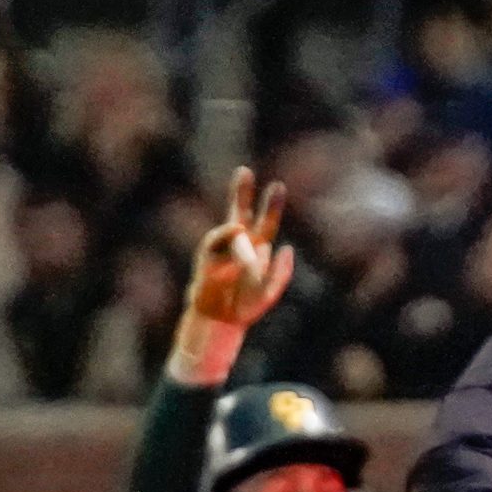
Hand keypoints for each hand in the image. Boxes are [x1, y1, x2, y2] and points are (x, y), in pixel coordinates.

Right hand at [184, 167, 293, 328]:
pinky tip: (235, 234)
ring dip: (237, 230)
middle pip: (239, 213)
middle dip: (240, 193)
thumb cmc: (245, 305)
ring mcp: (218, 250)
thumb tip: (286, 247)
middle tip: (243, 171)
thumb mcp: (271, 291)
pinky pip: (215, 246)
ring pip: (227, 230)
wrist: (220, 321)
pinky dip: (226, 240)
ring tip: (244, 237)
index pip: (264, 222)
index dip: (270, 205)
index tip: (277, 185)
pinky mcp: (205, 260)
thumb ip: (281, 272)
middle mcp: (236, 245)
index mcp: (255, 249)